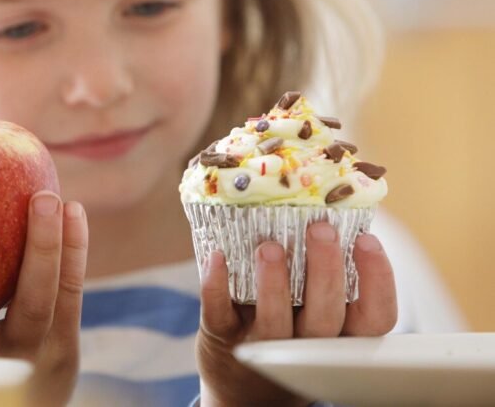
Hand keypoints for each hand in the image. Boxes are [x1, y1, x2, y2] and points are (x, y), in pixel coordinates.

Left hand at [196, 222, 396, 406]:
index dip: (378, 282)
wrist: (243, 388)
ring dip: (274, 283)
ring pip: (275, 321)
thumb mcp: (316, 316)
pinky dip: (216, 286)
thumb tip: (329, 205)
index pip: (374, 318)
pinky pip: (219, 314)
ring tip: (269, 246)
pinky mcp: (223, 340)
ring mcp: (263, 346)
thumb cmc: (289, 335)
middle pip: (326, 317)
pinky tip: (216, 257)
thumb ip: (325, 276)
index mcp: (339, 335)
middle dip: (325, 272)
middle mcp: (306, 346)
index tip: (367, 240)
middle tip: (321, 230)